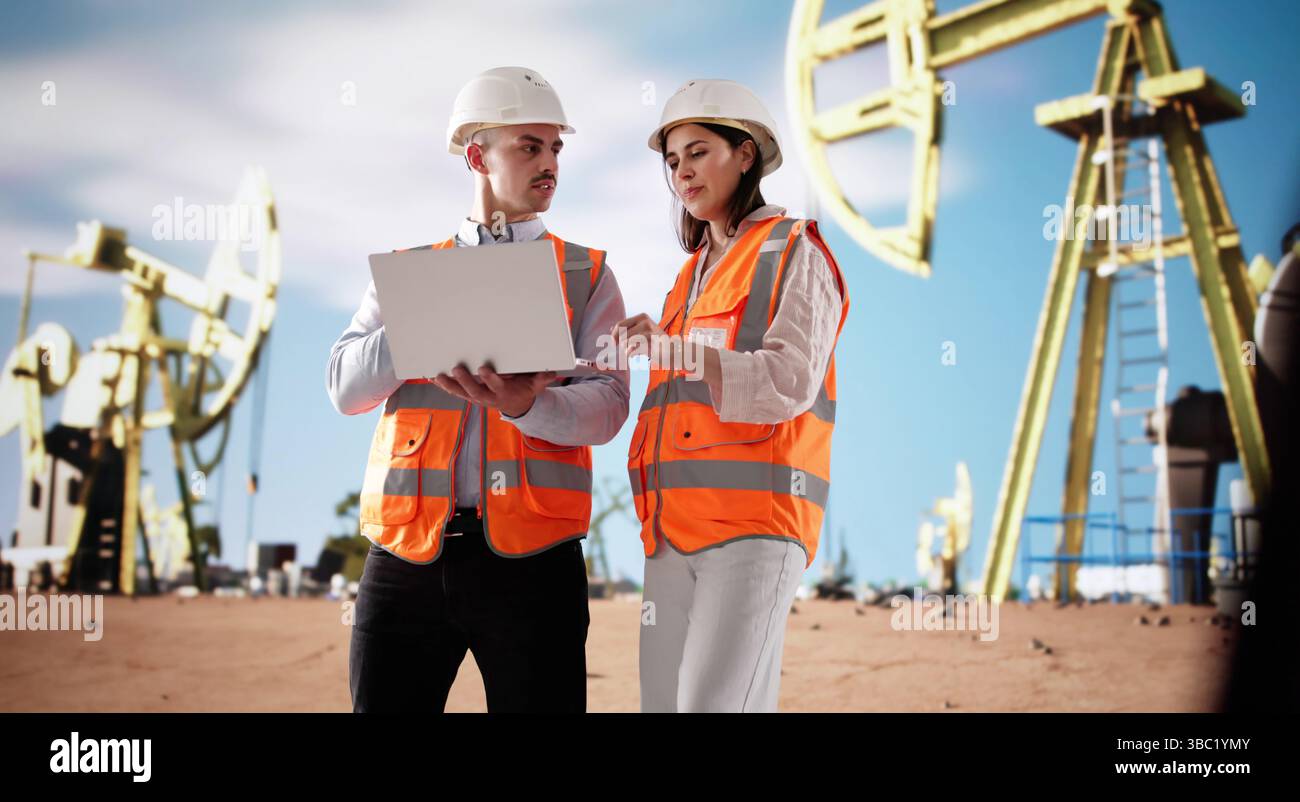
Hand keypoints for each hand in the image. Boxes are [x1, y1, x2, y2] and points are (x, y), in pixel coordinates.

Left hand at [433, 364, 555, 416]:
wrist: (515, 404)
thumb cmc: (523, 389)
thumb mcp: (535, 386)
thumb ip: (541, 380)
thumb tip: (552, 373)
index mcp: (503, 393)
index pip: (497, 386)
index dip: (490, 379)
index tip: (484, 369)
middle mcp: (487, 397)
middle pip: (474, 391)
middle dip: (465, 381)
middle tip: (457, 368)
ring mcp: (476, 397)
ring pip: (461, 393)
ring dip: (449, 385)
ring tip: (438, 375)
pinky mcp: (468, 395)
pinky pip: (454, 391)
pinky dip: (443, 385)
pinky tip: (432, 377)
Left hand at [611, 313, 673, 367]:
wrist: (673, 352)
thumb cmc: (654, 344)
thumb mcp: (640, 335)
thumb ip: (627, 331)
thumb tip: (611, 329)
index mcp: (642, 317)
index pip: (620, 324)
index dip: (614, 335)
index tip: (613, 344)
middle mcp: (646, 320)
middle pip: (622, 332)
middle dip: (620, 343)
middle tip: (624, 349)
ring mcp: (650, 329)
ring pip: (627, 340)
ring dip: (625, 349)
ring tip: (630, 352)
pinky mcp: (653, 341)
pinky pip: (635, 347)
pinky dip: (631, 352)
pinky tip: (633, 354)